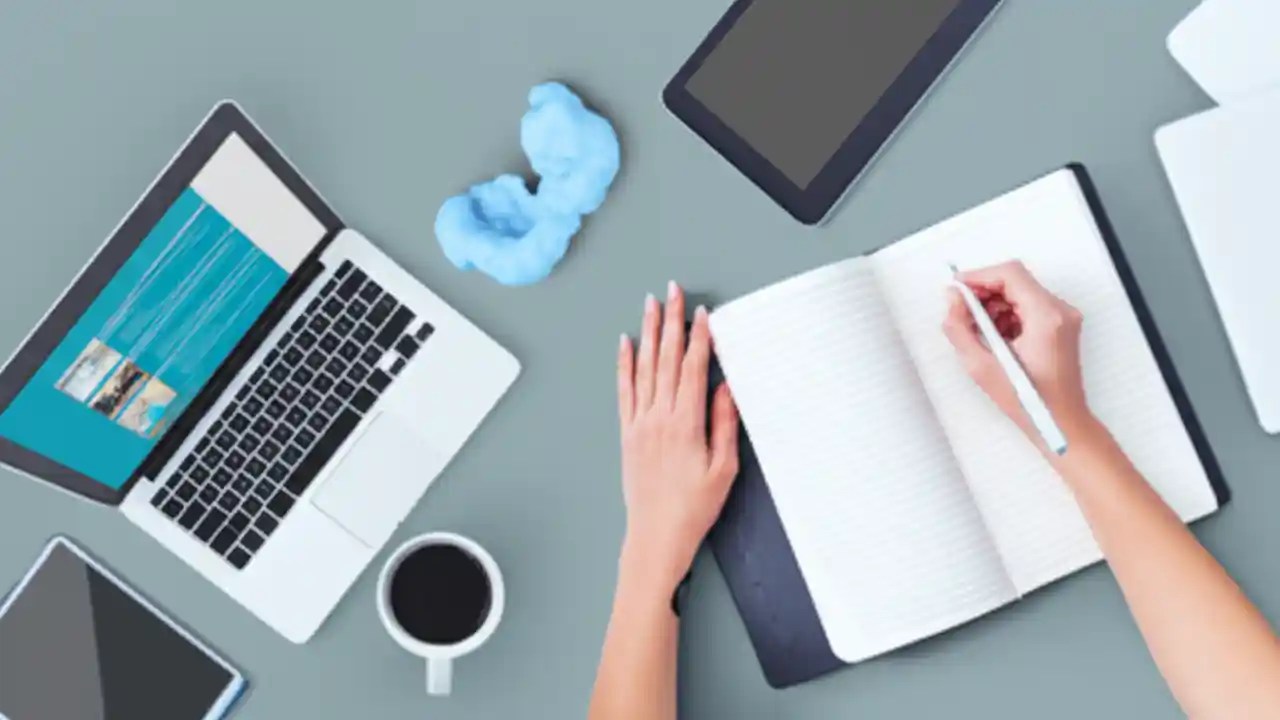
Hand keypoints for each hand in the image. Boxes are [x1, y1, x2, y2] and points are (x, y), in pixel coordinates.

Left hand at [617, 282, 739, 596]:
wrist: (656, 536)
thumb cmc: (694, 508)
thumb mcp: (723, 469)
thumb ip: (724, 424)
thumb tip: (725, 387)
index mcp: (686, 424)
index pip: (692, 369)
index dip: (699, 338)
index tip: (703, 313)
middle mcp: (659, 418)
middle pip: (665, 359)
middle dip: (671, 321)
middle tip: (674, 291)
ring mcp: (639, 423)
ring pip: (644, 368)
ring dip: (648, 332)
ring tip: (651, 304)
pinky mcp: (627, 433)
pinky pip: (624, 390)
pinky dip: (625, 364)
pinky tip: (626, 343)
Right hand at [942, 261, 1095, 448]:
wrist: (1061, 422)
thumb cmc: (1029, 402)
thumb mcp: (981, 366)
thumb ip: (959, 328)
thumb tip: (953, 299)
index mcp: (1046, 317)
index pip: (1010, 274)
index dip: (979, 276)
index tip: (958, 289)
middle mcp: (1060, 311)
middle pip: (1016, 280)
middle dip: (985, 292)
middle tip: (963, 312)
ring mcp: (1064, 317)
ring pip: (1021, 292)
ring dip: (996, 305)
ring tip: (980, 332)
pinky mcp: (1061, 325)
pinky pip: (1029, 306)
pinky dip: (1008, 315)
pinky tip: (997, 339)